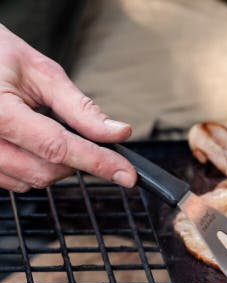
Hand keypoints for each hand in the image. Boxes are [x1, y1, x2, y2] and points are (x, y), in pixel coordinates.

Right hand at [0, 24, 135, 191]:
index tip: (127, 174)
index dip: (98, 162)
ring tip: (49, 133)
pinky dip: (33, 169)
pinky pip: (14, 181)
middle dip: (76, 160)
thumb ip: (79, 107)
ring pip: (31, 181)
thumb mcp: (40, 72)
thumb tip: (118, 132)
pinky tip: (33, 145)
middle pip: (46, 171)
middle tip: (84, 137)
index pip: (57, 147)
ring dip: (54, 166)